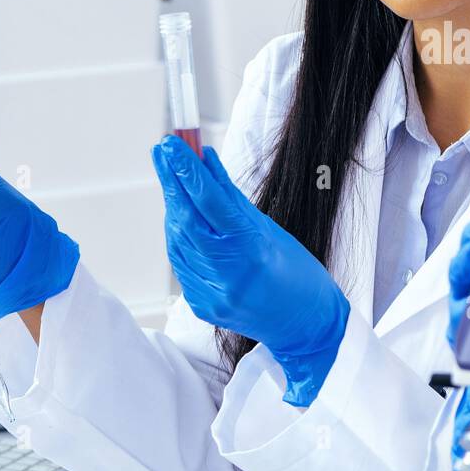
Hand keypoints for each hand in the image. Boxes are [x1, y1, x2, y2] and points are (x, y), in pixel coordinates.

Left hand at [151, 136, 348, 405]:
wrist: (306, 326)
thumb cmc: (298, 273)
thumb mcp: (271, 230)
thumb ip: (233, 199)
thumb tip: (206, 162)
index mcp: (252, 250)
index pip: (210, 202)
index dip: (188, 170)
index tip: (173, 145)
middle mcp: (228, 275)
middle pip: (186, 220)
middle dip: (171, 182)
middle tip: (163, 151)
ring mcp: (212, 294)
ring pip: (177, 242)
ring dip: (173, 208)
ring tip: (172, 178)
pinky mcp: (202, 307)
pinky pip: (181, 263)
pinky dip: (178, 237)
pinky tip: (181, 217)